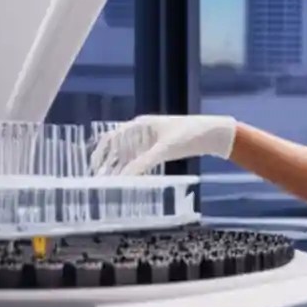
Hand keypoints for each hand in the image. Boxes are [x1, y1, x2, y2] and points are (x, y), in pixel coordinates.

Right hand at [89, 115, 236, 175]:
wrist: (212, 134)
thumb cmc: (189, 134)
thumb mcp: (165, 149)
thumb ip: (144, 163)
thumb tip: (125, 177)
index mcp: (141, 125)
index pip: (113, 137)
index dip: (101, 151)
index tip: (94, 166)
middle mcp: (144, 131)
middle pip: (120, 147)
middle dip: (109, 162)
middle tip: (100, 179)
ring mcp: (153, 140)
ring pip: (130, 154)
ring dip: (120, 167)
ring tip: (112, 182)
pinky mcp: (162, 148)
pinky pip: (142, 158)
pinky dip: (134, 168)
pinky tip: (131, 179)